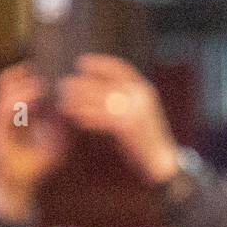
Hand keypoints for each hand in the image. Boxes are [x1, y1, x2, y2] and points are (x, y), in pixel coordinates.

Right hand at [0, 63, 67, 219]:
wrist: (16, 185)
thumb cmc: (35, 165)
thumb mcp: (55, 143)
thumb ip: (62, 127)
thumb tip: (75, 110)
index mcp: (20, 112)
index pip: (21, 82)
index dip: (34, 72)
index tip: (54, 67)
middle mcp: (7, 111)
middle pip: (10, 79)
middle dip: (26, 71)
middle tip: (44, 66)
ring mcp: (0, 118)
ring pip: (5, 88)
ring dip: (23, 84)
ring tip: (40, 83)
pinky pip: (4, 109)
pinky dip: (18, 101)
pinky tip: (33, 99)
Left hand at [57, 54, 179, 185]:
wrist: (163, 163)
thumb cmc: (147, 141)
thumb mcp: (140, 114)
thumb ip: (124, 100)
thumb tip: (98, 91)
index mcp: (145, 90)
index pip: (121, 68)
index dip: (100, 64)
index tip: (81, 64)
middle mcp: (140, 96)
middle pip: (105, 83)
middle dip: (82, 84)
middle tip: (64, 86)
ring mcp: (134, 109)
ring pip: (99, 99)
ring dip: (79, 100)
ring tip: (64, 102)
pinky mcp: (127, 125)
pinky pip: (100, 117)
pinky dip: (87, 116)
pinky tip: (76, 117)